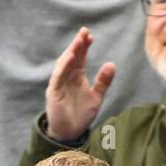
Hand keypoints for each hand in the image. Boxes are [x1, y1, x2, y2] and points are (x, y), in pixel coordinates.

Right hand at [45, 27, 115, 142]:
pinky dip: (63, 66)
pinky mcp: (54, 92)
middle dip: (77, 44)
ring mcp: (59, 83)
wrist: (70, 133)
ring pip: (64, 64)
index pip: (80, 58)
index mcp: (77, 76)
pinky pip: (58, 76)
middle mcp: (67, 77)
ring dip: (70, 52)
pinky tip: (70, 57)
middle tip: (84, 32)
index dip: (84, 46)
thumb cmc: (81, 115)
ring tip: (78, 42)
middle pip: (72, 57)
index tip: (90, 36)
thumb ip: (103, 82)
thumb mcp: (96, 97)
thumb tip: (112, 64)